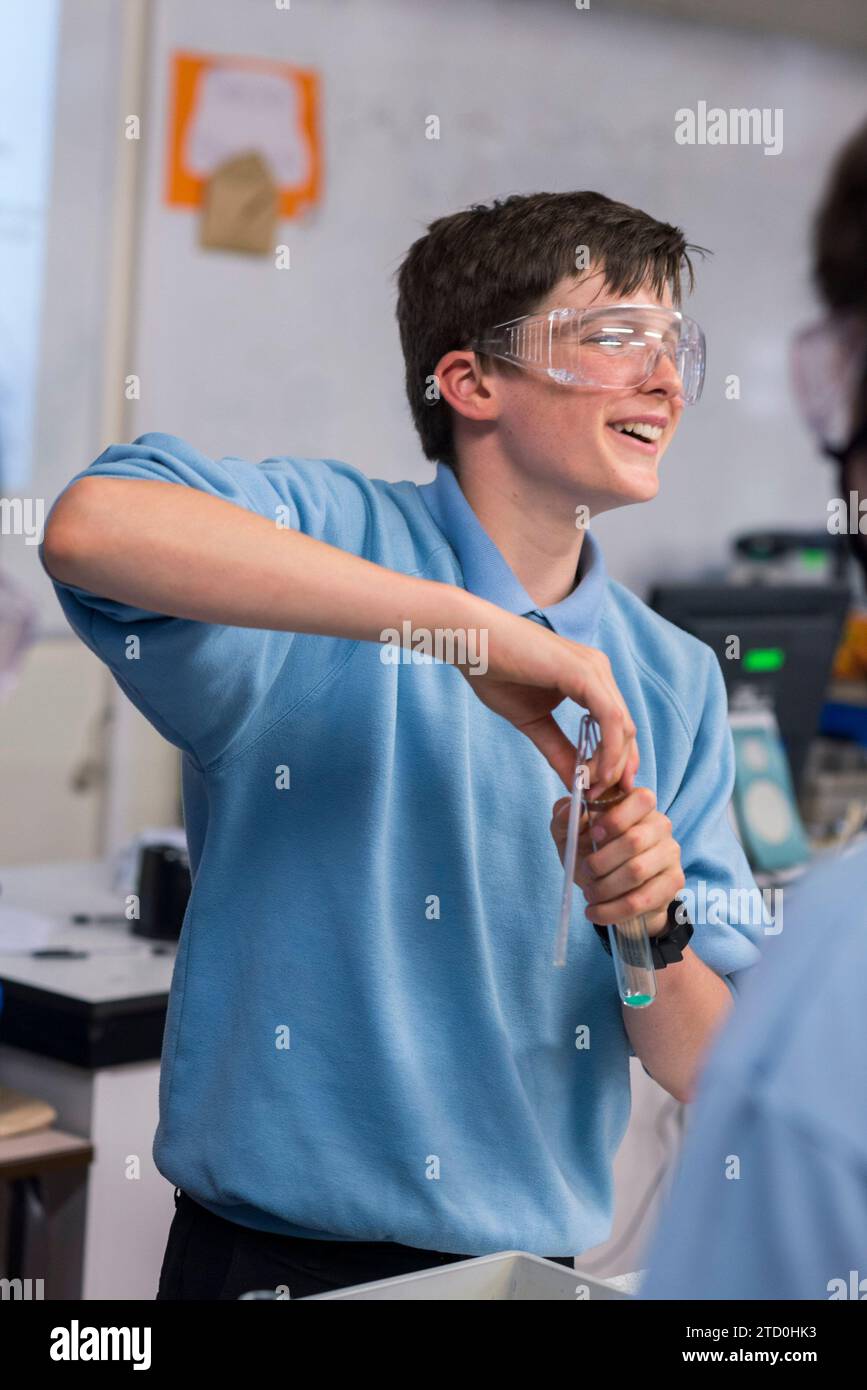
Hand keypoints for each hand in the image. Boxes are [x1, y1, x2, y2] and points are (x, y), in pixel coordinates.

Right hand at [460, 602, 638, 797]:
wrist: (471, 640)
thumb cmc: (495, 672)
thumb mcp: (533, 721)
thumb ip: (558, 749)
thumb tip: (575, 783)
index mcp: (589, 678)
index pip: (617, 726)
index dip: (615, 762)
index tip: (600, 791)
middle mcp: (599, 670)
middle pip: (626, 729)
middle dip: (618, 769)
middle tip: (600, 799)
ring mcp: (595, 669)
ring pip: (623, 726)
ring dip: (613, 765)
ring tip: (592, 790)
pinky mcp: (585, 673)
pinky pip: (610, 718)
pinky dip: (607, 751)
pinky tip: (592, 773)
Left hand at [550, 786, 684, 934]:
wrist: (610, 893)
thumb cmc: (590, 854)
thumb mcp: (569, 835)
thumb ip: (564, 817)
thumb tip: (573, 805)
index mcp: (637, 804)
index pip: (641, 799)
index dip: (616, 818)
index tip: (593, 834)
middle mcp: (660, 825)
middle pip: (634, 840)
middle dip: (601, 861)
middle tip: (585, 871)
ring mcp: (670, 853)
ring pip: (637, 871)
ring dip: (605, 887)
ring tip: (589, 894)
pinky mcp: (673, 882)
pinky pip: (642, 899)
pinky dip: (612, 909)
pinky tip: (596, 912)